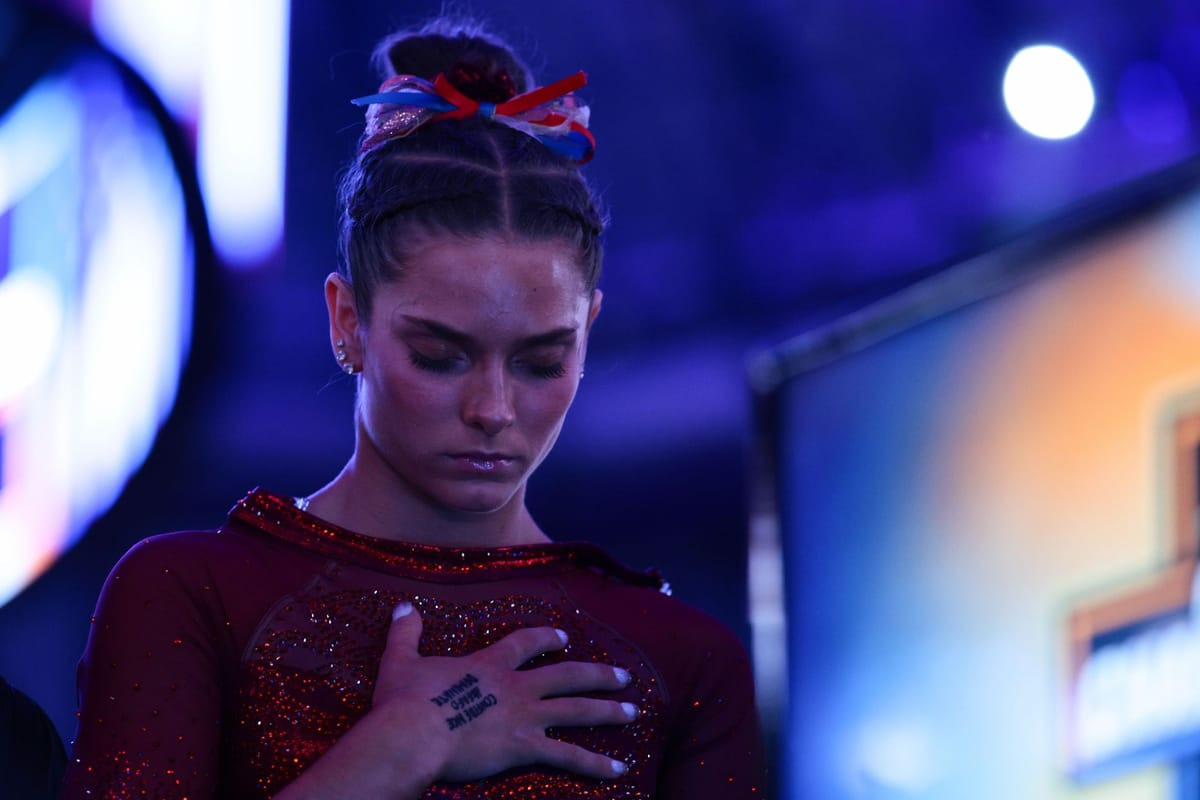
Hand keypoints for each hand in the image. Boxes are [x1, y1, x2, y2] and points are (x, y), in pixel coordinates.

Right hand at [374, 601, 635, 781]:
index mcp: (490, 664)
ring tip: (633, 711)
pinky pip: (569, 755)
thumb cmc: (403, 702)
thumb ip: (406, 633)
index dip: (547, 639)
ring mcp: (524, 716)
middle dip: (598, 675)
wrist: (411, 734)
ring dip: (608, 711)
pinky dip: (595, 763)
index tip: (565, 637)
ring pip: (577, 709)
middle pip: (568, 674)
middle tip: (624, 677)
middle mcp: (516, 686)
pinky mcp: (525, 746)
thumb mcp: (401, 661)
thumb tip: (402, 607)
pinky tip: (618, 769)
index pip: (527, 644)